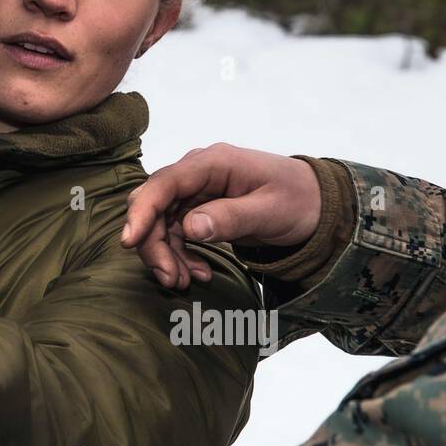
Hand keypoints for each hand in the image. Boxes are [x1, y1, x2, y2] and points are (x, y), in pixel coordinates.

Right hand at [120, 143, 321, 289]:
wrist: (316, 203)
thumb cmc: (299, 200)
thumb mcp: (271, 211)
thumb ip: (231, 218)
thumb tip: (190, 227)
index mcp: (213, 163)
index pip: (164, 184)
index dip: (142, 211)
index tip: (129, 241)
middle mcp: (197, 172)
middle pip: (154, 204)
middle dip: (154, 243)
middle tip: (171, 278)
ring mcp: (196, 190)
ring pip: (161, 222)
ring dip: (166, 254)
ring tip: (185, 282)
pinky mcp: (198, 207)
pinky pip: (176, 232)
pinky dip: (180, 255)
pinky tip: (197, 273)